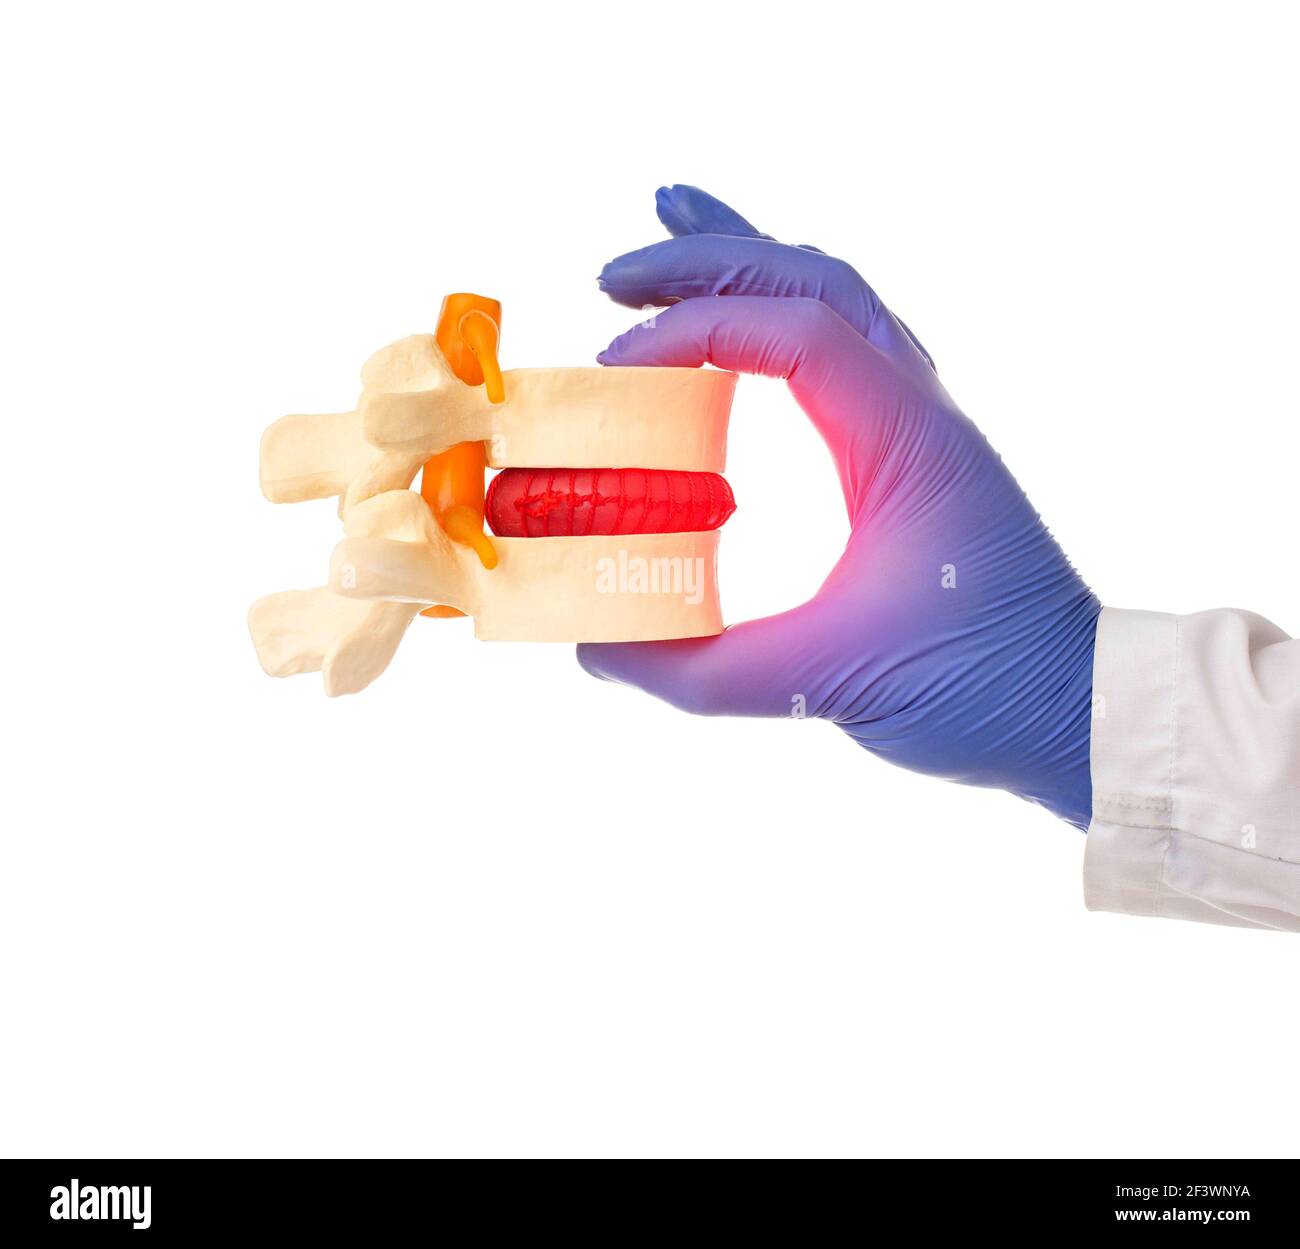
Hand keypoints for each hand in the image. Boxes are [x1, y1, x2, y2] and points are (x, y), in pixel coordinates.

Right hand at [579, 186, 1099, 829]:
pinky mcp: (907, 451)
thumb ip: (699, 668)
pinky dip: (777, 313)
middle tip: (612, 275)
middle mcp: (918, 408)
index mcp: (907, 439)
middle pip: (814, 280)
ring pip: (833, 297)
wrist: (1073, 705)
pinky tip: (736, 317)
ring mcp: (918, 422)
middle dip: (708, 258)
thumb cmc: (979, 683)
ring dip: (748, 260)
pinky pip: (839, 347)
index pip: (795, 331)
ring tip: (667, 225)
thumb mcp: (825, 680)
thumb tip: (597, 646)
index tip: (618, 368)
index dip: (696, 331)